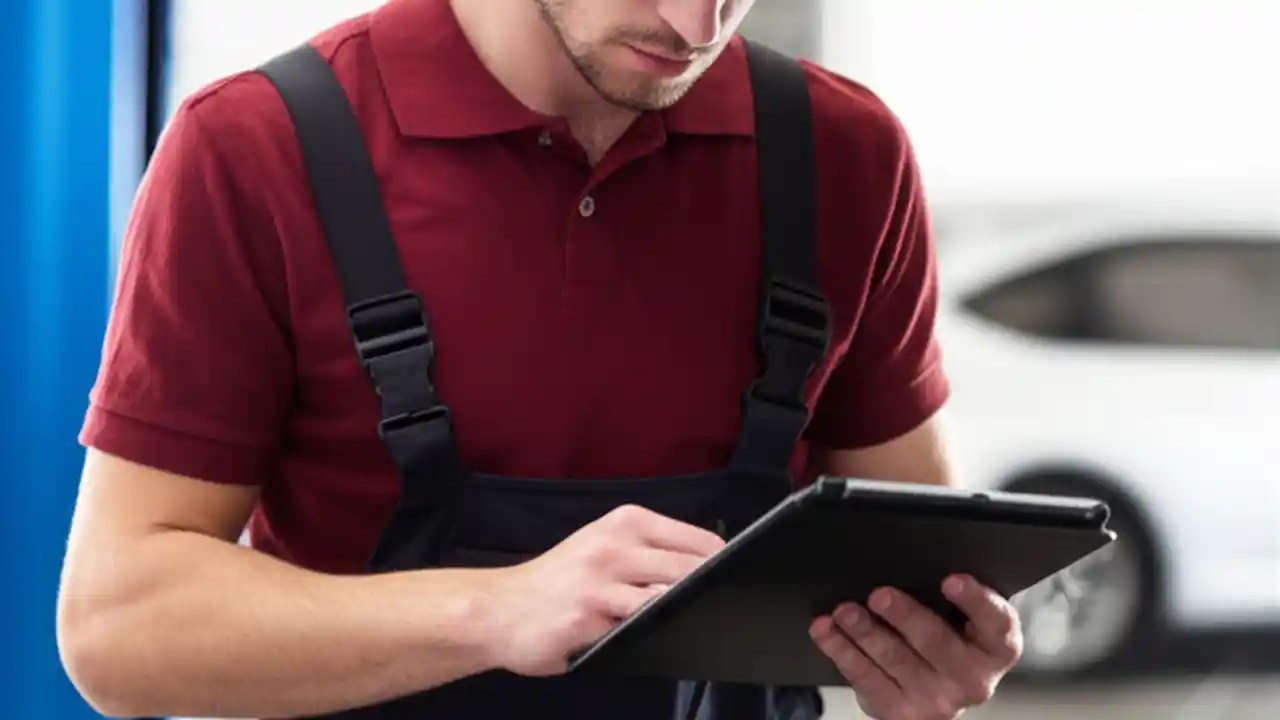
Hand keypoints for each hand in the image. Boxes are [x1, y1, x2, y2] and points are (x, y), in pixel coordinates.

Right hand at [479, 505, 725, 677]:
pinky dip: (652, 634)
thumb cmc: (558, 582)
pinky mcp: (588, 616)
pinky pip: (636, 627)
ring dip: (685, 613)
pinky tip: (656, 640)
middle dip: (713, 592)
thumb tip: (708, 570)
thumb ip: (651, 555)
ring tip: (697, 626)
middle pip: (690, 568)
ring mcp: (601, 581)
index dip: (724, 567)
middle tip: (729, 610)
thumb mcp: (604, 547)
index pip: (697, 541)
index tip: (741, 584)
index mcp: (626, 522)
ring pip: (666, 596)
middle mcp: (615, 544)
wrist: (498, 609)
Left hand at [810, 575, 1021, 719]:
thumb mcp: (963, 618)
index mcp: (996, 648)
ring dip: (865, 631)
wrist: (936, 694)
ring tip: (845, 611)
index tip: (951, 579)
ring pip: (894, 659)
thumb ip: (951, 595)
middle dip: (904, 615)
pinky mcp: (901, 713)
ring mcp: (938, 701)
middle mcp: (973, 679)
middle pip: (936, 641)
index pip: (996, 622)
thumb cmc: (948, 640)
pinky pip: (865, 678)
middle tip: (879, 595)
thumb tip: (909, 557)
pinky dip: (841, 650)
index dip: (976, 600)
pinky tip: (826, 631)